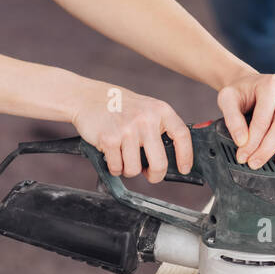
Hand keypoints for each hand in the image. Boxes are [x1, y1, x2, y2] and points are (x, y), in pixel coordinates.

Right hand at [70, 83, 193, 182]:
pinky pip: (117, 168)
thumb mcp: (146, 109)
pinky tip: (112, 154)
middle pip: (159, 163)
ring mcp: (128, 129)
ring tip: (124, 157)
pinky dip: (114, 167)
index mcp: (160, 110)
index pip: (181, 135)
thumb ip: (159, 128)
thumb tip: (171, 160)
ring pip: (134, 170)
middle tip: (150, 174)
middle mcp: (146, 119)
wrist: (88, 98)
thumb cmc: (120, 107)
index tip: (184, 169)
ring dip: (128, 169)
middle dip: (155, 175)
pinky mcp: (109, 139)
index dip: (186, 156)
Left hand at [216, 73, 274, 168]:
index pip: (262, 120)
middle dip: (267, 149)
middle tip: (255, 163)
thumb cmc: (241, 92)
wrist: (251, 83)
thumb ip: (232, 119)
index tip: (243, 157)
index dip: (252, 142)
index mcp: (270, 85)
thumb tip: (242, 142)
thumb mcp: (227, 99)